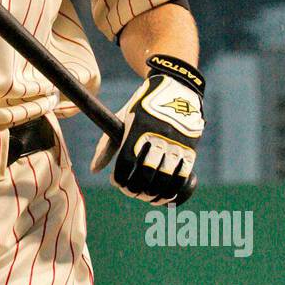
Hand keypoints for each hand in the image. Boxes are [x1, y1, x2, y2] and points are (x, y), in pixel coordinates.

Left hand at [90, 53, 204, 204]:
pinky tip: (164, 196)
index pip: (127, 162)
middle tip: (131, 192)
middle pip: (145, 174)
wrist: (176, 87)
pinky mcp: (190, 148)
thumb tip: (94, 170)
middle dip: (135, 189)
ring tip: (146, 197)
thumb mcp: (122, 118)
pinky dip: (172, 191)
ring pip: (164, 179)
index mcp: (138, 127)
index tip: (117, 182)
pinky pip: (182, 176)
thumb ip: (107, 145)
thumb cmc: (143, 106)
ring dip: (153, 194)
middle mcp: (158, 136)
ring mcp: (176, 143)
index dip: (120, 178)